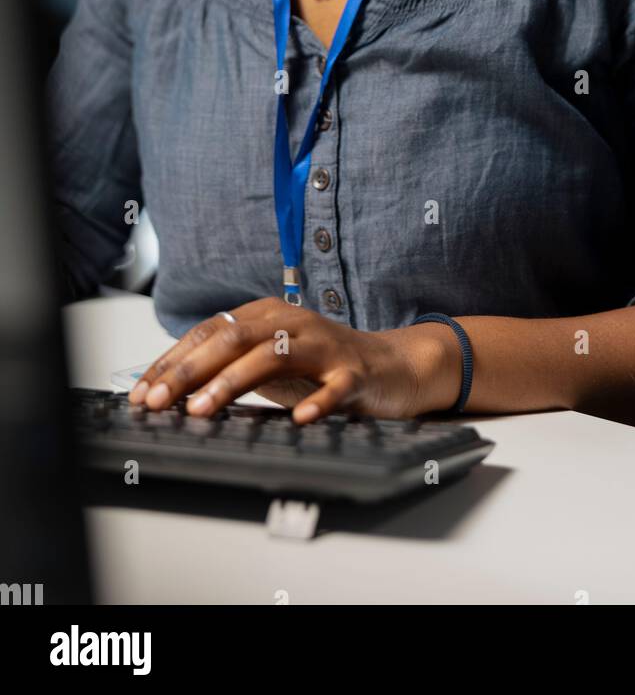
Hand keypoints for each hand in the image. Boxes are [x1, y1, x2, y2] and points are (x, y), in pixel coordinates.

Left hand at [127, 297, 461, 423]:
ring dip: (233, 381)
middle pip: (234, 337)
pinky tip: (300, 418)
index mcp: (267, 315)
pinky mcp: (354, 372)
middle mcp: (292, 322)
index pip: (210, 332)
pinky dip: (318, 402)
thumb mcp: (269, 363)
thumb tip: (168, 391)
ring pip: (274, 355)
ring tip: (204, 408)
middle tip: (161, 401)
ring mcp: (324, 345)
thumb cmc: (321, 366)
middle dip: (190, 370)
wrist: (391, 366)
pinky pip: (336, 387)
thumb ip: (229, 367)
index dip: (173, 361)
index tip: (142, 392)